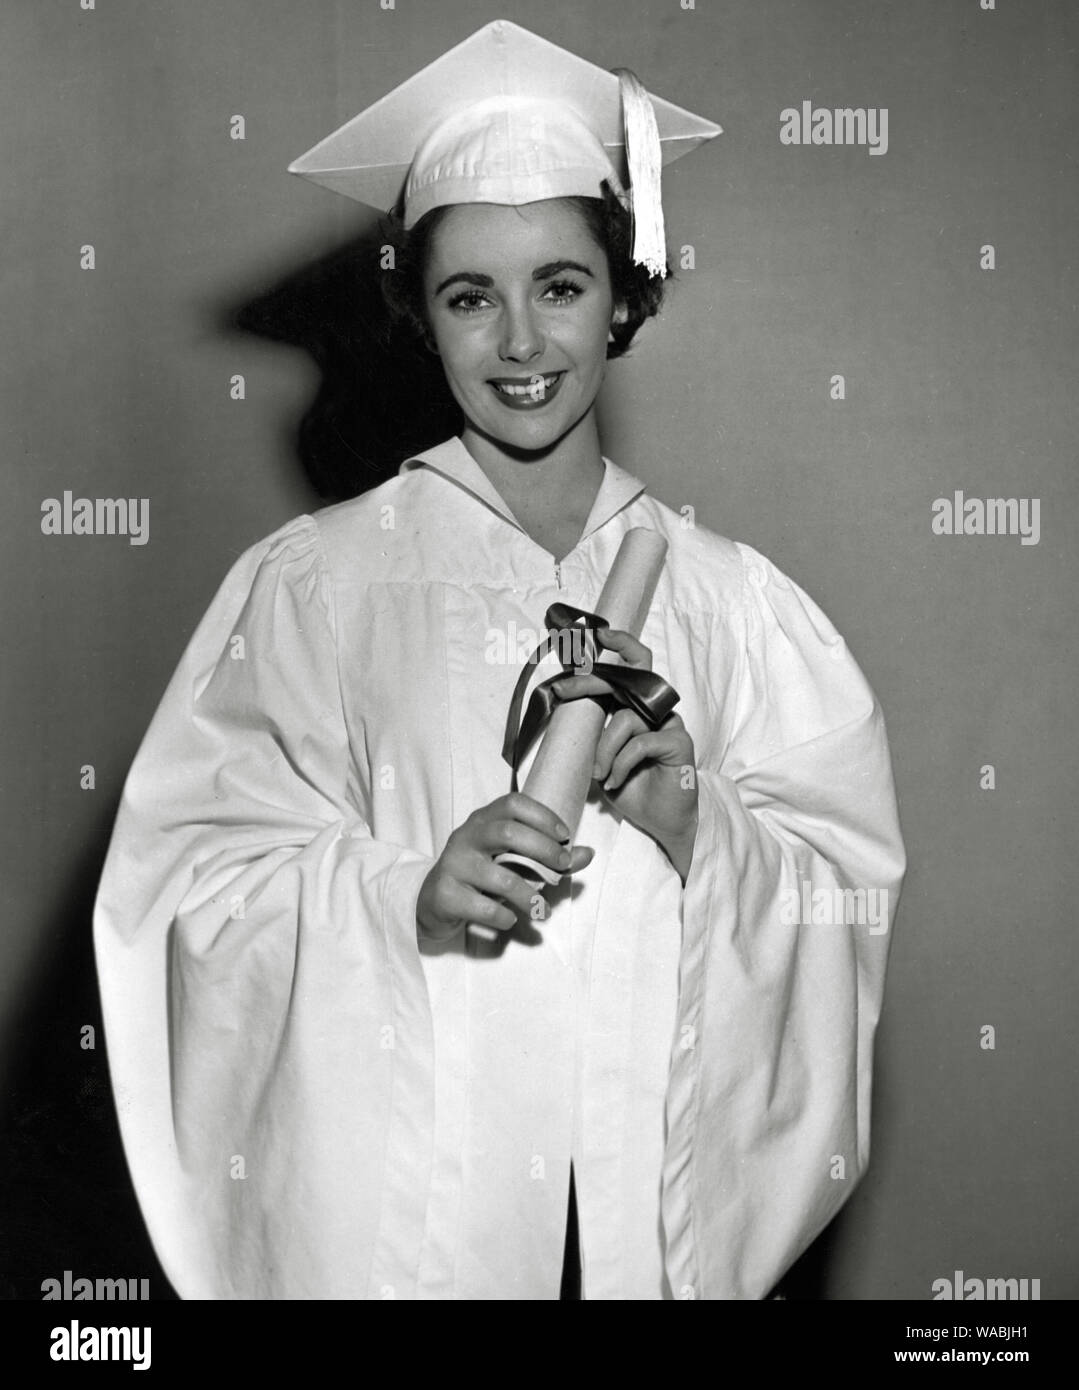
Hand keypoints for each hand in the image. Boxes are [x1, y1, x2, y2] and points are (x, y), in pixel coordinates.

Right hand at [416, 792, 593, 942]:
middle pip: (507, 832)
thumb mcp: (510, 862)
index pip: (513, 804)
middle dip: (543, 850)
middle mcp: (466, 836)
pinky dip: (504, 915)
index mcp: (483, 821)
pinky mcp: (445, 894)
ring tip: (543, 911)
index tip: (565, 835)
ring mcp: (453, 864)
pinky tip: (511, 919)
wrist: (432, 902)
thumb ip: (549, 858)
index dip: (542, 815)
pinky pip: (482, 906)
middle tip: (563, 868)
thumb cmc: (480, 877)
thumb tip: (588, 853)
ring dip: (529, 895)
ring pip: (499, 876)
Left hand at [552, 627, 698, 881]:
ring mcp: (669, 724)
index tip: (594, 635)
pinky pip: (642, 742)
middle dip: (592, 679)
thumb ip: (593, 731)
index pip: (630, 667)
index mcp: (635, 707)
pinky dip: (622, 762)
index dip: (617, 646)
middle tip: (565, 689)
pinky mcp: (680, 742)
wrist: (661, 821)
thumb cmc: (631, 787)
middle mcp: (654, 709)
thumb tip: (566, 704)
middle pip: (631, 676)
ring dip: (604, 749)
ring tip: (598, 774)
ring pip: (626, 718)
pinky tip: (615, 780)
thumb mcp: (601, 757)